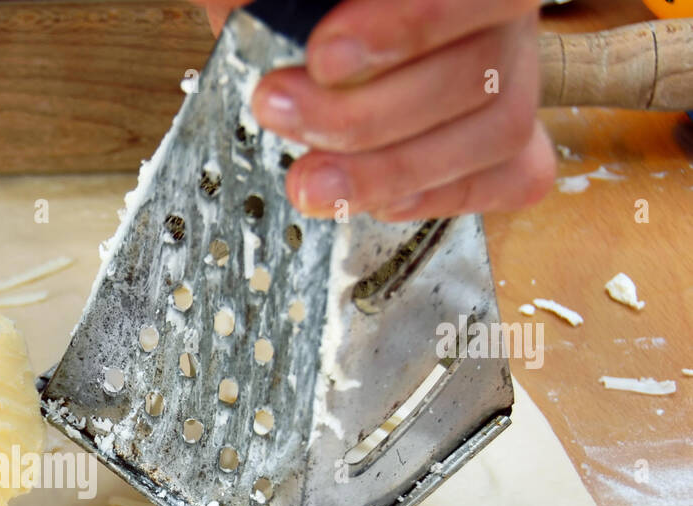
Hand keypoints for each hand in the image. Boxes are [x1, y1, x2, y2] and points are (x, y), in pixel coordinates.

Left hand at [197, 1, 555, 220]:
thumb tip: (280, 21)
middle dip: (364, 115)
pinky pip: (510, 176)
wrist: (304, 30)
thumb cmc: (298, 6)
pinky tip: (375, 202)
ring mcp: (512, 76)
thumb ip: (286, 2)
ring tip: (307, 183)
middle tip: (278, 114)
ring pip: (499, 130)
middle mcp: (499, 15)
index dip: (412, 26)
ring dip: (391, 171)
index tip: (323, 58)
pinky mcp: (504, 140)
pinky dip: (442, 196)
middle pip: (479, 70)